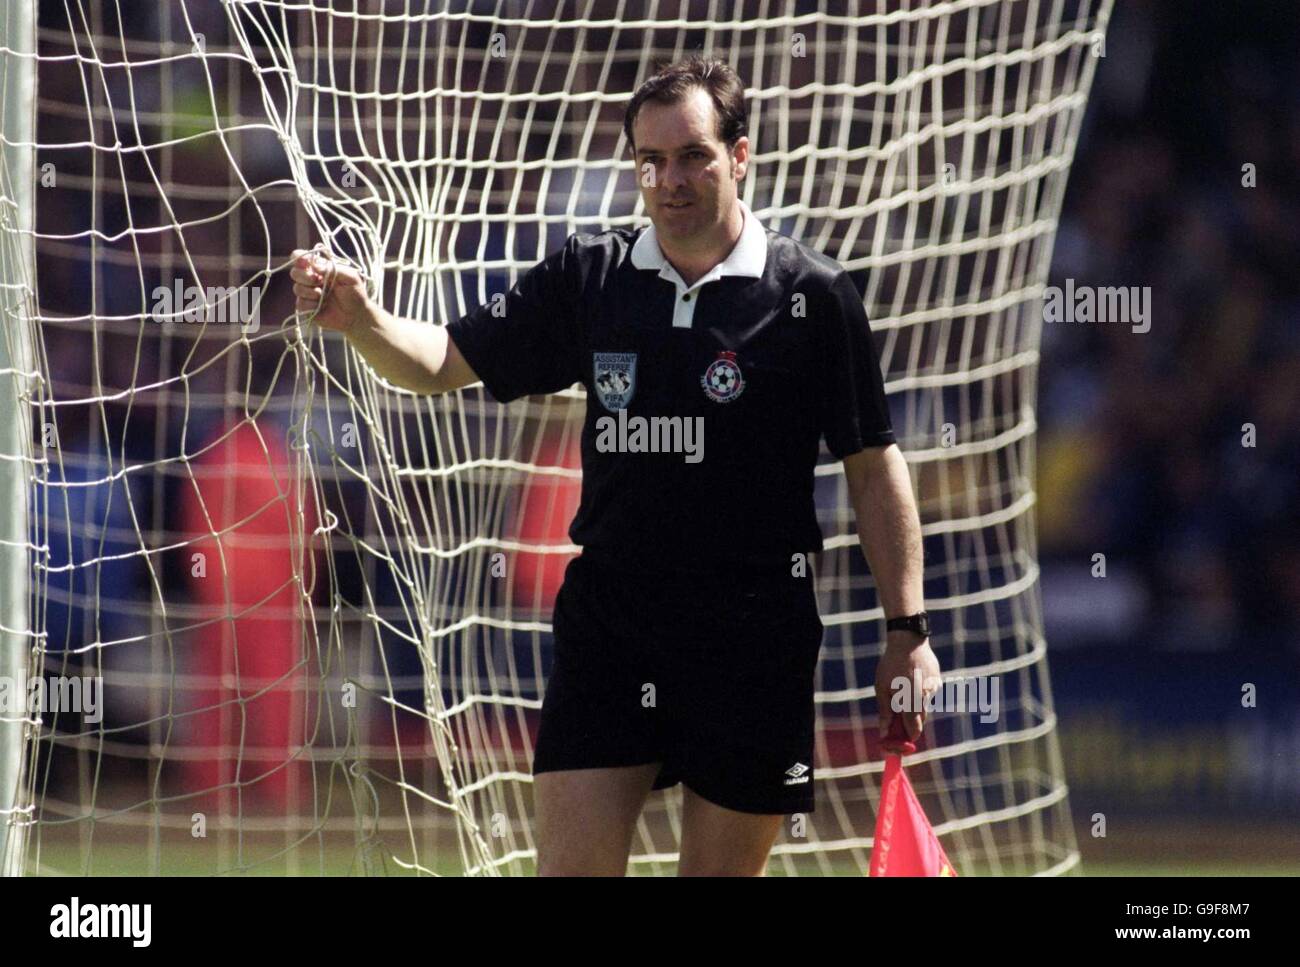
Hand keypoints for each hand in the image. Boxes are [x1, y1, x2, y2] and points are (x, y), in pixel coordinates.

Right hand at [289, 246, 370, 334]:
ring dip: (310, 292)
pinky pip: (300, 304)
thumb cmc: (355, 294)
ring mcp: (308, 293)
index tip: (305, 263)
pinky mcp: (306, 307)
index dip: (299, 258)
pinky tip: (322, 306)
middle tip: (318, 281)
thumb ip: (333, 268)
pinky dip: (311, 305)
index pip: (301, 257)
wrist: (356, 316)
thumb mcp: (350, 277)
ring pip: (297, 288)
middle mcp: (311, 279)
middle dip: (305, 277)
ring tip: (324, 296)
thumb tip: (314, 265)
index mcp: (319, 268)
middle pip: (294, 272)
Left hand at [875, 632, 940, 754]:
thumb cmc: (891, 664)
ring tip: (903, 687)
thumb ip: (885, 712)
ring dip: (915, 705)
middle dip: (910, 721)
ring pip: (925, 705)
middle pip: (920, 719)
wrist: (909, 640)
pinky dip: (920, 691)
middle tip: (897, 716)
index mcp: (911, 701)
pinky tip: (911, 678)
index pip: (913, 729)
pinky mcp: (938, 680)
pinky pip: (929, 693)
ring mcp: (934, 688)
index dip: (907, 738)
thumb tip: (884, 733)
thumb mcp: (882, 687)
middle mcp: (926, 697)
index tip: (901, 741)